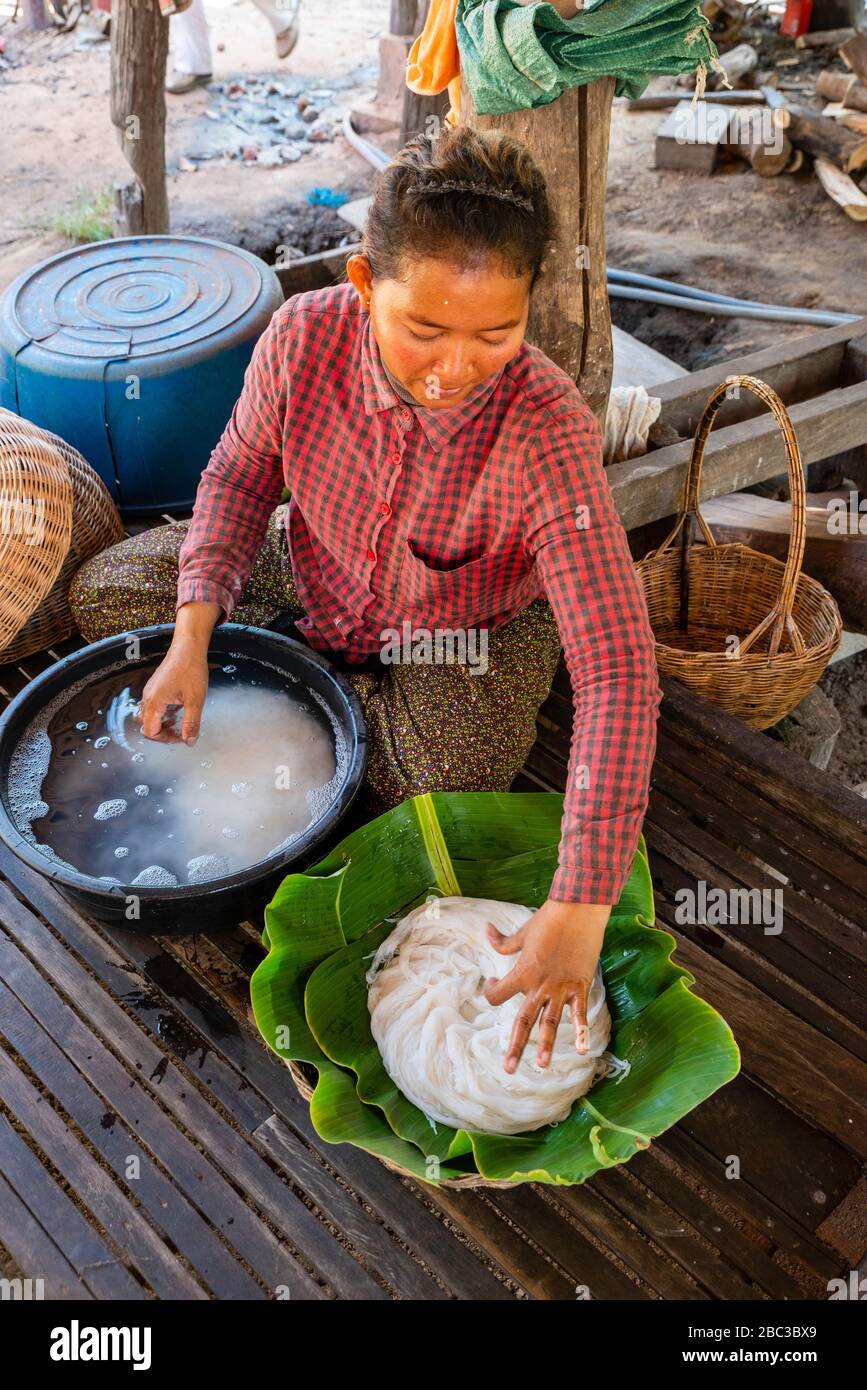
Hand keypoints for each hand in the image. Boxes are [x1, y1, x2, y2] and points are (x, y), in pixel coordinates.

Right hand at [134, 638, 209, 744]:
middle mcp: (148, 697)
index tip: (181, 736)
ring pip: (150, 716)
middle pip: (147, 725)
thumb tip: (189, 741)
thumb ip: (191, 723)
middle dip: (163, 732)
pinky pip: (153, 705)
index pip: (150, 732)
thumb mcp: (195, 700)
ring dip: (163, 723)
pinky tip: (178, 708)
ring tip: (180, 720)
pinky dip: (163, 713)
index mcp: (154, 702)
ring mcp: (150, 690)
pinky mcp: (155, 686)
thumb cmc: (191, 669)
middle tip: (181, 731)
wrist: (188, 646)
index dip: (165, 739)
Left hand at [483, 898, 609, 1072]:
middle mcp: (539, 985)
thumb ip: (503, 942)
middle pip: (523, 1021)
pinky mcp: (580, 986)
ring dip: (545, 1045)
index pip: (498, 994)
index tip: (496, 982)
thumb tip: (486, 931)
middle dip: (515, 1046)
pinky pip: (580, 1014)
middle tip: (508, 1069)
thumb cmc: (548, 919)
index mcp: (522, 972)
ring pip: (550, 1023)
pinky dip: (581, 1032)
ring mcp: (561, 988)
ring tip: (541, 1065)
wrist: (578, 910)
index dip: (492, 990)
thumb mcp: (522, 932)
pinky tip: (581, 1050)